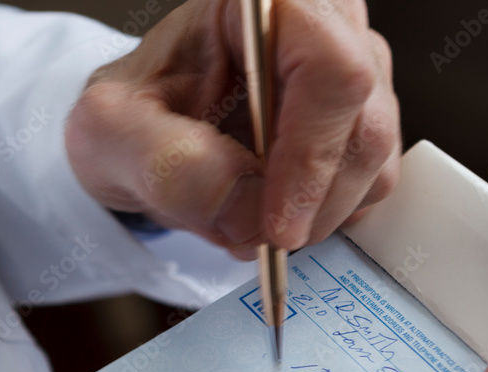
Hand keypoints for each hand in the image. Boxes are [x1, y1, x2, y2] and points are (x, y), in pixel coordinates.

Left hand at [65, 0, 400, 258]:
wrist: (146, 130)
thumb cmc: (134, 112)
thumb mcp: (113, 134)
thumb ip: (171, 167)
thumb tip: (248, 212)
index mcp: (261, 2)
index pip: (329, 67)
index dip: (310, 154)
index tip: (277, 222)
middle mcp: (322, 22)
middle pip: (364, 122)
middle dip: (311, 200)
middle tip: (256, 234)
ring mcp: (352, 69)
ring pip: (373, 159)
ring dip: (317, 212)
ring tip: (251, 215)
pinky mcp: (361, 119)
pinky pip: (372, 182)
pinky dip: (325, 214)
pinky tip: (277, 206)